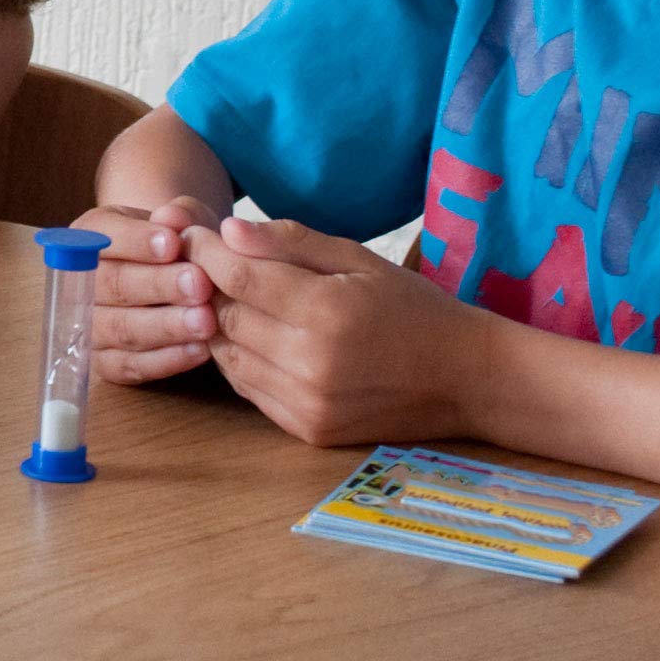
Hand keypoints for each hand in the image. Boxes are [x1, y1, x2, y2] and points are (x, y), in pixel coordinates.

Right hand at [73, 196, 220, 383]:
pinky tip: (201, 350)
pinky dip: (167, 360)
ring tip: (205, 320)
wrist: (175, 275)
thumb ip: (179, 214)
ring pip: (122, 329)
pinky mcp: (105, 364)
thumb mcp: (181, 220)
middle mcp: (80, 281)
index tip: (173, 244)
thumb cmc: (175, 242)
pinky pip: (132, 366)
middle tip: (199, 284)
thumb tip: (172, 217)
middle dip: (158, 285)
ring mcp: (88, 326)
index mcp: (91, 235)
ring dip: (165, 327)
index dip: (137, 241)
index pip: (105, 236)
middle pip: (112, 284)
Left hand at [184, 217, 486, 446]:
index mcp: (326, 310)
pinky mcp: (307, 430)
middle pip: (226, 317)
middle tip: (208, 263)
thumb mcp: (358, 258)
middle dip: (209, 287)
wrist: (464, 378)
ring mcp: (307, 403)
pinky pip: (250, 390)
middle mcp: (311, 362)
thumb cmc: (412, 307)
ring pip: (229, 357)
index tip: (195, 234)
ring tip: (233, 298)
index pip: (238, 277)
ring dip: (221, 326)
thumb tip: (229, 230)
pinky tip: (258, 338)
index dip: (206, 252)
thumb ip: (291, 243)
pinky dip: (242, 360)